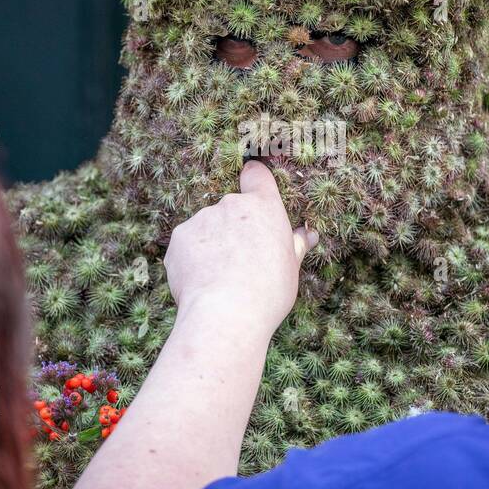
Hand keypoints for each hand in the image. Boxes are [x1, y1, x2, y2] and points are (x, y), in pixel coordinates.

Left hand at [164, 161, 317, 335]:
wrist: (226, 314)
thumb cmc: (268, 291)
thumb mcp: (291, 268)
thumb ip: (295, 245)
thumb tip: (309, 235)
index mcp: (263, 207)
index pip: (256, 175)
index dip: (254, 180)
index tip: (253, 190)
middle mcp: (231, 205)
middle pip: (231, 209)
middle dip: (234, 229)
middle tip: (240, 262)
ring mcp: (202, 219)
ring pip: (207, 228)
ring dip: (212, 244)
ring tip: (220, 278)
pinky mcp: (179, 237)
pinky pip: (187, 245)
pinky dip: (192, 259)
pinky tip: (201, 282)